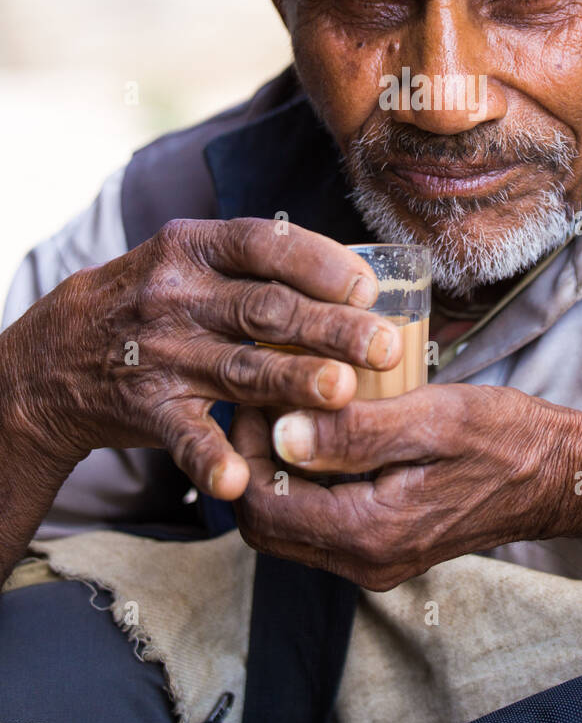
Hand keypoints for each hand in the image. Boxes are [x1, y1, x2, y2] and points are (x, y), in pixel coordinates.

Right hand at [0, 218, 402, 501]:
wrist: (55, 355)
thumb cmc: (151, 302)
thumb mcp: (189, 263)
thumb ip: (257, 269)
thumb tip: (357, 281)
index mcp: (194, 248)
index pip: (264, 243)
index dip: (319, 263)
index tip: (368, 287)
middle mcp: (177, 295)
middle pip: (265, 308)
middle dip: (330, 327)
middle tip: (384, 347)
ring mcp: (161, 353)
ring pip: (239, 367)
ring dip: (291, 382)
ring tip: (341, 394)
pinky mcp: (146, 408)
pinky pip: (183, 436)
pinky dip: (211, 460)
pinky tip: (241, 479)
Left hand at [232, 384, 581, 588]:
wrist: (559, 475)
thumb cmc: (505, 438)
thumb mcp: (434, 419)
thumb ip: (357, 432)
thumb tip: (281, 433)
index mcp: (371, 534)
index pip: (263, 506)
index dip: (244, 448)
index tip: (257, 390)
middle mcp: (365, 561)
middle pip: (266, 524)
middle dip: (252, 460)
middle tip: (264, 398)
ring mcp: (374, 559)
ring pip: (289, 524)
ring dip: (276, 469)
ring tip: (290, 406)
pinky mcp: (385, 545)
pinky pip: (320, 521)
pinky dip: (305, 479)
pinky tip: (323, 432)